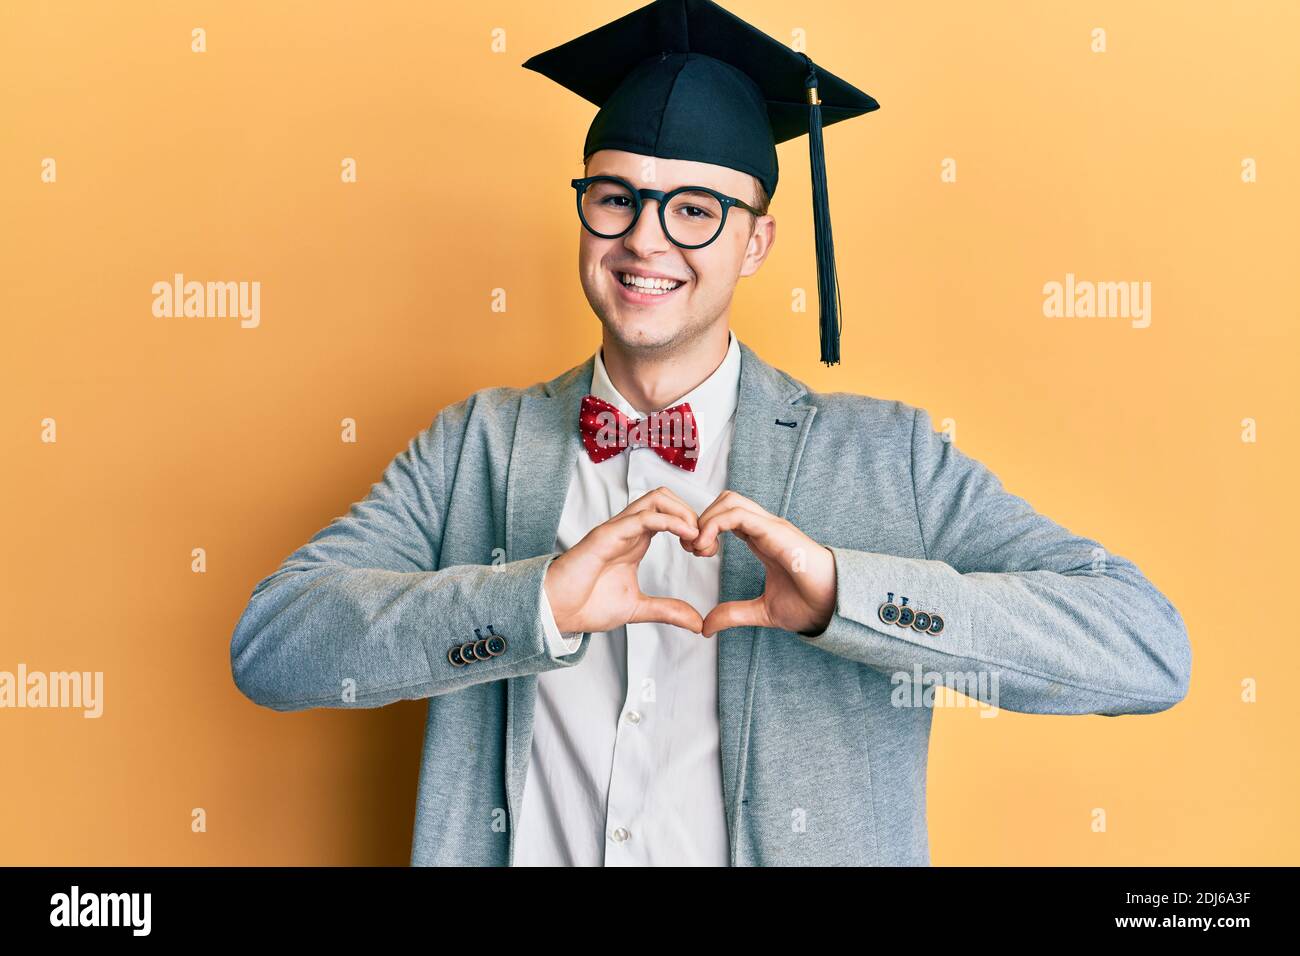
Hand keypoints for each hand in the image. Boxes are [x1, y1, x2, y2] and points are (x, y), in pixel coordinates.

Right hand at [544, 487, 704, 634]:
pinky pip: (642, 517)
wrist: (556, 612)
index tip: (707, 551)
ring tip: (696, 539)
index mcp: (636, 540)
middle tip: (705, 544)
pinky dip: (670, 521)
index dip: (693, 526)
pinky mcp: (606, 536)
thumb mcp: (638, 609)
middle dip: (692, 514)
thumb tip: (697, 623)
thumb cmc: (586, 605)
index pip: (670, 514)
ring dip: (683, 513)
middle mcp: (628, 529)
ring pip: (657, 498)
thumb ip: (667, 611)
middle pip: (666, 497)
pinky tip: (685, 536)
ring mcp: (617, 529)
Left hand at [689, 491, 837, 638]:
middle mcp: (765, 528)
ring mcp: (771, 526)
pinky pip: (737, 514)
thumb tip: (706, 626)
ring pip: (729, 501)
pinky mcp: (775, 531)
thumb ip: (733, 614)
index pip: (727, 516)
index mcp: (762, 540)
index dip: (704, 528)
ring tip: (699, 548)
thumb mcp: (761, 612)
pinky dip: (714, 525)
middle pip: (725, 500)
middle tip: (692, 548)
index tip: (694, 552)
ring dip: (706, 520)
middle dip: (701, 518)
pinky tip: (707, 548)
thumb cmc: (809, 604)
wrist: (834, 607)